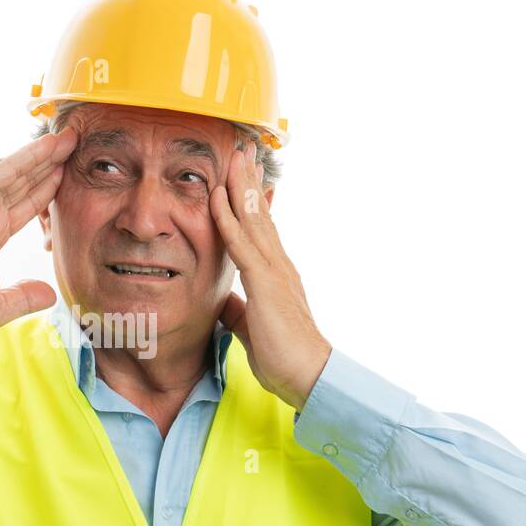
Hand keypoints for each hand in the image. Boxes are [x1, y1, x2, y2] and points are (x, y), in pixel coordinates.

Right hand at [0, 126, 77, 334]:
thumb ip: (24, 298)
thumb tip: (49, 295)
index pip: (25, 208)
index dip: (46, 193)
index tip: (68, 179)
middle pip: (25, 184)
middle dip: (50, 166)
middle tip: (75, 148)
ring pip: (19, 172)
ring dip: (44, 155)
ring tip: (69, 137)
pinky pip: (6, 170)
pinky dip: (28, 156)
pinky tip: (49, 144)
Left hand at [210, 140, 332, 411]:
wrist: (308, 375)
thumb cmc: (285, 356)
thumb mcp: (252, 327)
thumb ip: (239, 310)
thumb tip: (225, 302)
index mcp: (275, 274)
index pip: (261, 229)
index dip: (251, 201)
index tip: (244, 176)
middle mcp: (278, 264)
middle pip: (260, 213)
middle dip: (248, 180)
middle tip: (240, 149)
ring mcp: (273, 271)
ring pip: (253, 219)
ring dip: (240, 186)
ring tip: (233, 156)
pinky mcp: (265, 283)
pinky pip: (241, 244)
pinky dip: (228, 218)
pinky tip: (217, 198)